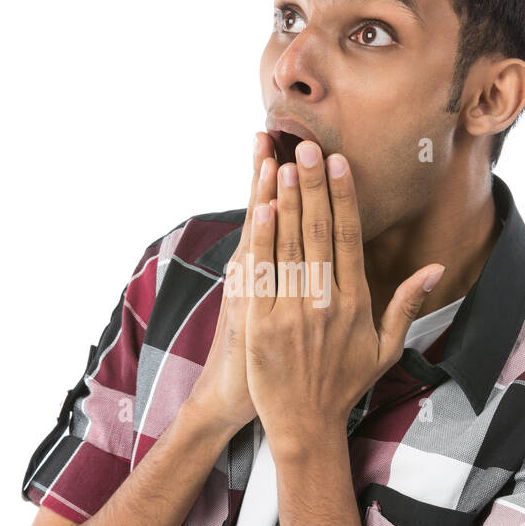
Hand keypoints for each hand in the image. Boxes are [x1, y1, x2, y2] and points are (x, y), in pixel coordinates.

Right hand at [187, 131, 277, 432]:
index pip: (275, 214)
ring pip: (260, 232)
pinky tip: (262, 206)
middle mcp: (254, 271)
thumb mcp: (267, 308)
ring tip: (269, 151)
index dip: (279, 179)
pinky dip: (258, 235)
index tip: (282, 143)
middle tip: (276, 130)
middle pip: (266, 213)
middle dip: (273, 171)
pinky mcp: (248, 309)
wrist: (235, 396)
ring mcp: (250, 288)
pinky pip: (256, 265)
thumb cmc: (262, 355)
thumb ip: (283, 273)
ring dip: (266, 191)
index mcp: (267, 269)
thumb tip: (289, 241)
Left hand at [244, 142, 444, 453]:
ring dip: (284, 202)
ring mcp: (291, 313)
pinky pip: (260, 274)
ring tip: (281, 163)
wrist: (306, 426)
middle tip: (306, 145)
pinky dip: (260, 240)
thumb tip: (436, 268)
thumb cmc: (345, 385)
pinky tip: (259, 209)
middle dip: (311, 185)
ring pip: (288, 246)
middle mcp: (325, 303)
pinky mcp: (261, 325)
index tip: (338, 162)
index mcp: (356, 303)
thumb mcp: (386, 348)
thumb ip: (407, 304)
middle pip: (317, 232)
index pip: (348, 237)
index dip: (342, 197)